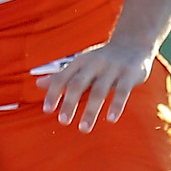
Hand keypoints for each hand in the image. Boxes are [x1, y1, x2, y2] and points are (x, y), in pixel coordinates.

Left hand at [37, 40, 154, 132]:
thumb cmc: (101, 59)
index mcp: (79, 62)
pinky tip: (111, 119)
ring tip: (84, 128)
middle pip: (78, 84)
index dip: (53, 93)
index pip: (62, 78)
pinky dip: (116, 105)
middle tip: (63, 121)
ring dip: (91, 110)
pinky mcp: (130, 73)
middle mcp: (94, 63)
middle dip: (69, 103)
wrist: (133, 42)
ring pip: (99, 91)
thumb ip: (62, 76)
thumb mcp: (80, 65)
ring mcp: (113, 68)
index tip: (47, 110)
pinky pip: (123, 91)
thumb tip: (37, 84)